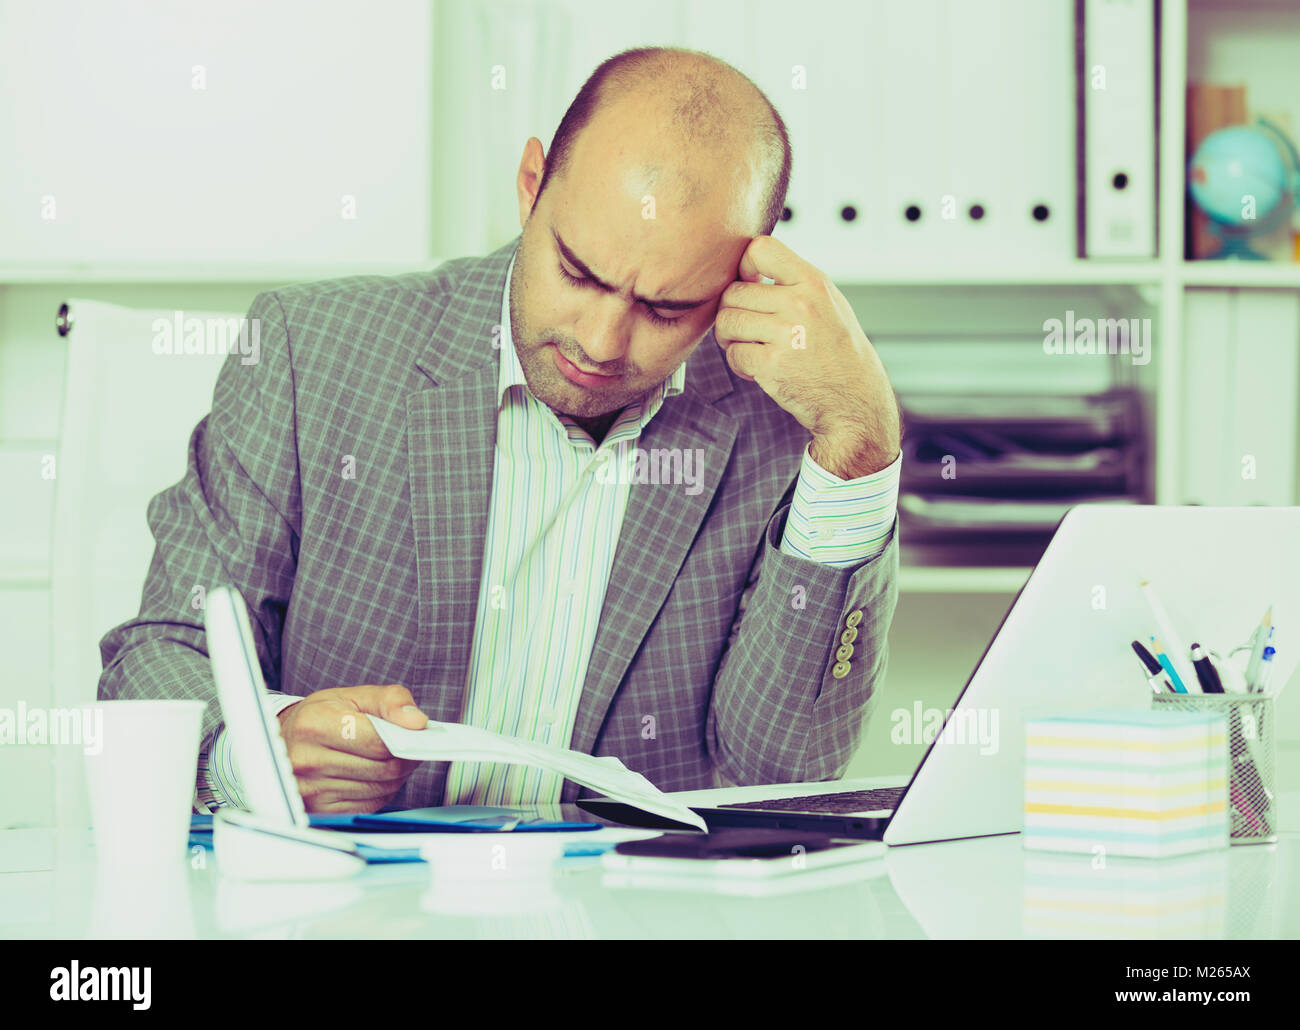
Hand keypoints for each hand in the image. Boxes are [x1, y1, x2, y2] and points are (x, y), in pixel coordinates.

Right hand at [276, 684, 428, 812]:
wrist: (287, 740)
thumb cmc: (323, 715)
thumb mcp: (355, 695)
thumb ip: (391, 701)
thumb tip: (417, 722)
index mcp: (314, 725)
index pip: (377, 742)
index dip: (405, 739)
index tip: (415, 734)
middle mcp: (307, 760)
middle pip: (383, 768)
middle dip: (405, 758)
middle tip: (408, 746)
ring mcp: (311, 789)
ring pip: (380, 789)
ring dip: (396, 776)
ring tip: (390, 758)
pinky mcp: (320, 810)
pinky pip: (370, 805)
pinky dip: (381, 791)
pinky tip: (374, 775)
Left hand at [714, 235, 900, 477]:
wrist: (854, 398)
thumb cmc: (836, 350)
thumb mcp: (827, 302)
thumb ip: (793, 281)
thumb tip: (746, 265)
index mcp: (813, 282)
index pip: (760, 248)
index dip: (745, 266)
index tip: (753, 286)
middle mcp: (800, 304)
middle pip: (733, 292)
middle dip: (733, 312)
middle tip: (747, 329)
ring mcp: (786, 334)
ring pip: (727, 322)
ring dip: (729, 338)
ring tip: (750, 346)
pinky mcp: (773, 365)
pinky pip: (733, 354)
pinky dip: (738, 364)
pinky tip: (757, 368)